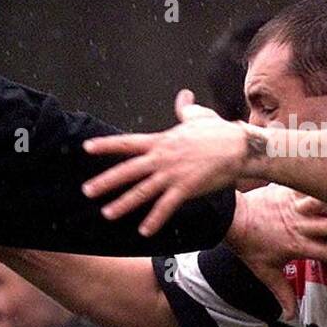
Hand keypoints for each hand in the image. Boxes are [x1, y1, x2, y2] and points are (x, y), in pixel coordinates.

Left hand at [82, 89, 248, 235]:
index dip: (106, 145)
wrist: (240, 147)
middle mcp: (162, 158)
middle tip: (86, 191)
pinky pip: (166, 207)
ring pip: (142, 191)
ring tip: (107, 213)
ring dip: (123, 204)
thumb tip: (184, 95)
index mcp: (161, 141)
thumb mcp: (198, 117)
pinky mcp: (186, 188)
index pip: (127, 143)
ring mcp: (173, 174)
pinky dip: (155, 219)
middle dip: (106, 182)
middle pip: (128, 171)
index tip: (87, 147)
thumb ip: (185, 109)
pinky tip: (144, 231)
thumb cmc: (219, 131)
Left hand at [225, 185, 326, 319]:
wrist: (231, 219)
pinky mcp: (291, 190)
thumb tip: (291, 316)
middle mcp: (303, 226)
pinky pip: (312, 183)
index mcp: (299, 246)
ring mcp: (297, 207)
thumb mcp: (264, 272)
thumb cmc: (249, 246)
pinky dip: (326, 179)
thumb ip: (281, 292)